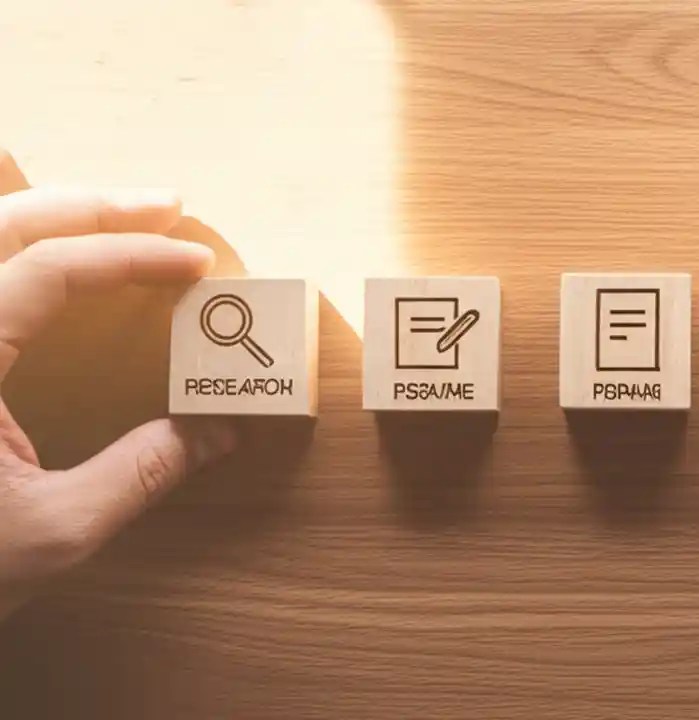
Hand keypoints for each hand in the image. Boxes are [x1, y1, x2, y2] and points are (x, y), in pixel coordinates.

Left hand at [0, 150, 235, 619]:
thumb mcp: (55, 530)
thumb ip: (142, 473)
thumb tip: (218, 433)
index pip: (45, 271)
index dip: (128, 255)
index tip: (194, 262)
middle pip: (3, 224)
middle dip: (91, 205)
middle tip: (167, 204)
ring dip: (49, 215)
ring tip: (119, 216)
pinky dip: (15, 255)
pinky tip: (51, 263)